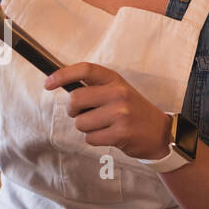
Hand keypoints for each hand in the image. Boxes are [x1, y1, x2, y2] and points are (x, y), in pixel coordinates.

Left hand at [43, 62, 170, 159]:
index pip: (84, 69)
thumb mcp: (118, 90)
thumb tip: (62, 84)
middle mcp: (118, 93)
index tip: (48, 83)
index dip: (62, 75)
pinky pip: (90, 138)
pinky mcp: (120, 133)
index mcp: (115, 80)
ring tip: (103, 126)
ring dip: (86, 128)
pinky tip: (109, 135)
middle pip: (75, 99)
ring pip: (80, 122)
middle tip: (80, 113)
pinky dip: (94, 139)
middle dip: (72, 110)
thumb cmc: (133, 111)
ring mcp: (120, 113)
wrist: (159, 132)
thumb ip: (95, 87)